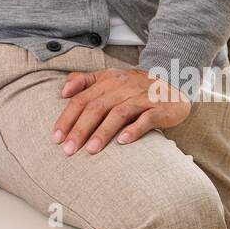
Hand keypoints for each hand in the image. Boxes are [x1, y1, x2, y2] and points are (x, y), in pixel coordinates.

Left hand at [51, 68, 190, 154]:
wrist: (173, 84)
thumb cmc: (135, 86)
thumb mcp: (110, 77)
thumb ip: (85, 81)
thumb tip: (64, 90)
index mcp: (107, 81)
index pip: (82, 98)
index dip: (67, 117)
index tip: (56, 137)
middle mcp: (122, 87)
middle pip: (96, 107)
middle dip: (80, 129)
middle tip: (68, 150)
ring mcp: (141, 97)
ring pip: (118, 113)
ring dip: (103, 132)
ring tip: (91, 150)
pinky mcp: (159, 108)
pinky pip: (145, 119)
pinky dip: (134, 130)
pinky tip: (123, 142)